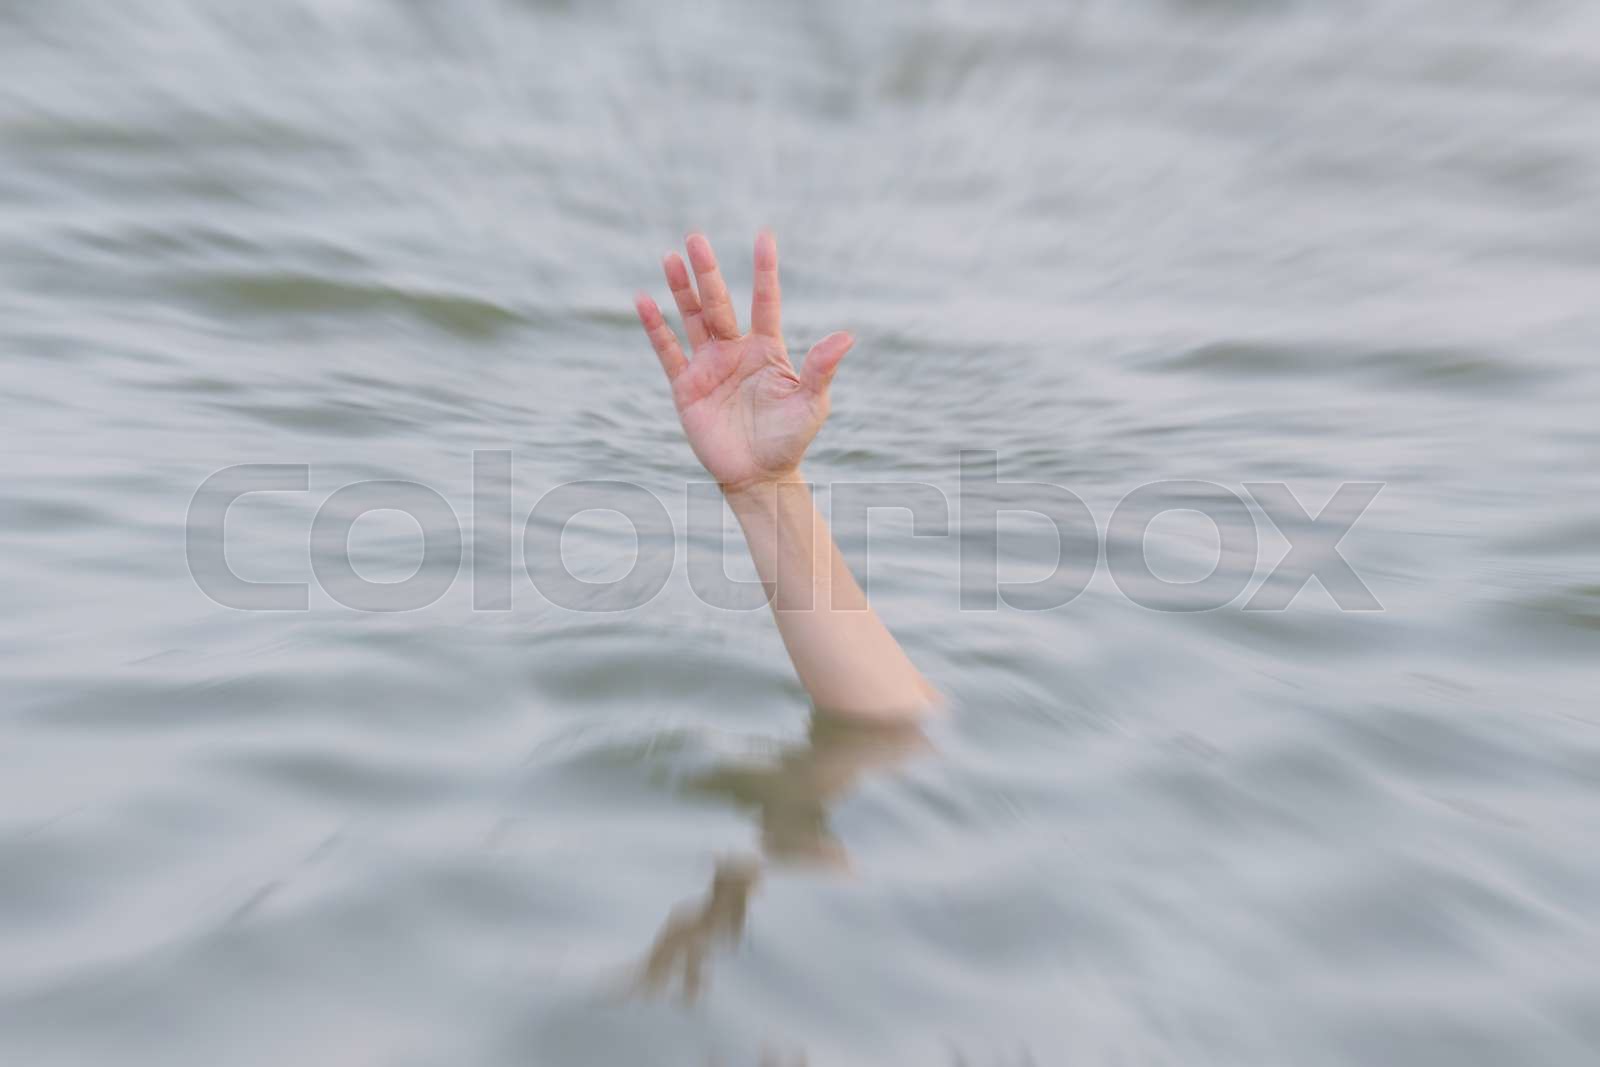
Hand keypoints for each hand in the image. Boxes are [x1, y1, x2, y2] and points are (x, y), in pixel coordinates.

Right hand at [634, 231, 853, 493]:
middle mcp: (735, 350)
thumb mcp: (811, 403)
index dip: (764, 271)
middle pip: (719, 303)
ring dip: (681, 289)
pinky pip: (668, 351)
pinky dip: (656, 328)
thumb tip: (846, 336)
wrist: (759, 476)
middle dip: (707, 272)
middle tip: (695, 237)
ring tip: (670, 257)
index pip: (765, 301)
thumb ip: (822, 368)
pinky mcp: (686, 386)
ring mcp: (709, 366)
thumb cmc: (790, 439)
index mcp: (766, 349)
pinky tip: (644, 301)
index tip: (764, 237)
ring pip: (692, 319)